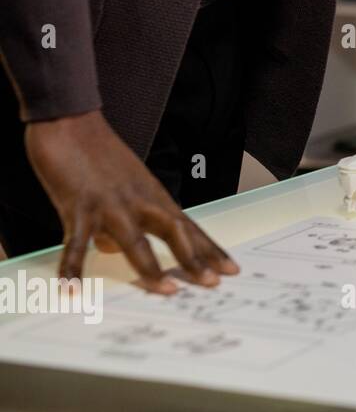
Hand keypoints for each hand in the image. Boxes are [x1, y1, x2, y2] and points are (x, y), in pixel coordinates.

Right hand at [24, 111, 238, 293]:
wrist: (70, 120)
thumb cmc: (98, 154)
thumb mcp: (126, 185)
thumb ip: (128, 216)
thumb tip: (114, 250)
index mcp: (153, 197)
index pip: (189, 227)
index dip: (210, 250)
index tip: (231, 270)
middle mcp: (138, 201)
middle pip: (174, 232)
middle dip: (194, 259)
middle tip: (212, 283)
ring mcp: (110, 204)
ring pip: (136, 240)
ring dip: (151, 267)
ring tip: (167, 291)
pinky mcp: (78, 205)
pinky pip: (75, 242)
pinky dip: (73, 267)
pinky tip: (73, 289)